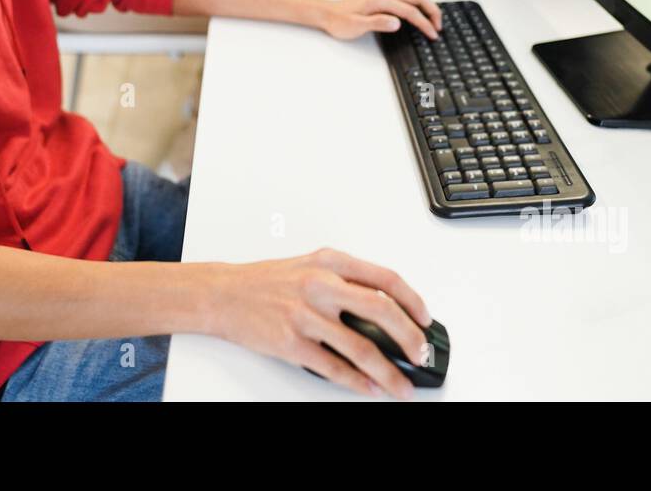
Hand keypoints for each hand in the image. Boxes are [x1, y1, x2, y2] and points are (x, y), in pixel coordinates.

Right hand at [207, 248, 431, 398]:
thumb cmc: (267, 281)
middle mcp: (320, 285)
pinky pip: (333, 367)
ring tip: (401, 386)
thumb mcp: (311, 266)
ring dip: (388, 372)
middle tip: (421, 354)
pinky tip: (369, 388)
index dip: (412, 300)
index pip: (385, 278)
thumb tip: (386, 308)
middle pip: (381, 311)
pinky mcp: (291, 343)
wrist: (223, 294)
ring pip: (360, 347)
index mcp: (330, 262)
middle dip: (409, 337)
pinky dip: (357, 382)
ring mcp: (305, 316)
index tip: (426, 319)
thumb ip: (347, 281)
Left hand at [319, 0, 441, 40]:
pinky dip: (419, 6)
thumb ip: (378, 23)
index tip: (432, 34)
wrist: (327, 13)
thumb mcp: (357, 26)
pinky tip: (419, 16)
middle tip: (439, 26)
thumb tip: (397, 23)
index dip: (424, 23)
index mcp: (381, 0)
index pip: (410, 11)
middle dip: (433, 10)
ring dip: (427, 6)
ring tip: (433, 22)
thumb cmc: (339, 20)